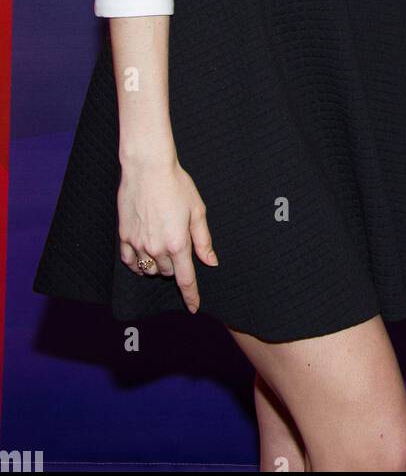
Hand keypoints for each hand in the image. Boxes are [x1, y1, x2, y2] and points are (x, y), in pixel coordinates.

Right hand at [118, 156, 217, 313]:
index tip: (193, 307)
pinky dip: (137, 263)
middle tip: (177, 245)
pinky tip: (142, 255)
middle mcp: (156, 248)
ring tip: (161, 246)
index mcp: (178, 243)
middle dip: (175, 266)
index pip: (185, 279)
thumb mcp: (197, 210)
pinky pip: (129, 261)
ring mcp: (137, 244)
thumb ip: (203, 240)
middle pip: (167, 273)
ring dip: (157, 265)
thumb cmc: (176, 185)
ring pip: (149, 269)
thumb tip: (211, 262)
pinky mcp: (123, 237)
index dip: (191, 296)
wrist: (147, 168)